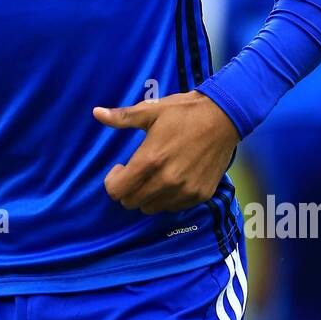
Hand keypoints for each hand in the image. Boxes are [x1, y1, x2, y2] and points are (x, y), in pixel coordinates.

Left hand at [93, 91, 238, 214]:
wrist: (224, 117)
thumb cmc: (184, 112)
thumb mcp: (151, 111)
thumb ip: (122, 118)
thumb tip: (96, 113)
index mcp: (150, 160)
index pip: (117, 191)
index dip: (113, 181)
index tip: (120, 167)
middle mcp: (166, 180)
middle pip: (131, 203)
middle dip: (128, 189)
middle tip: (136, 172)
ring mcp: (185, 190)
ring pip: (152, 208)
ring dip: (147, 196)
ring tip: (154, 175)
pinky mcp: (200, 195)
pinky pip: (173, 207)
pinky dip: (168, 198)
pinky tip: (172, 179)